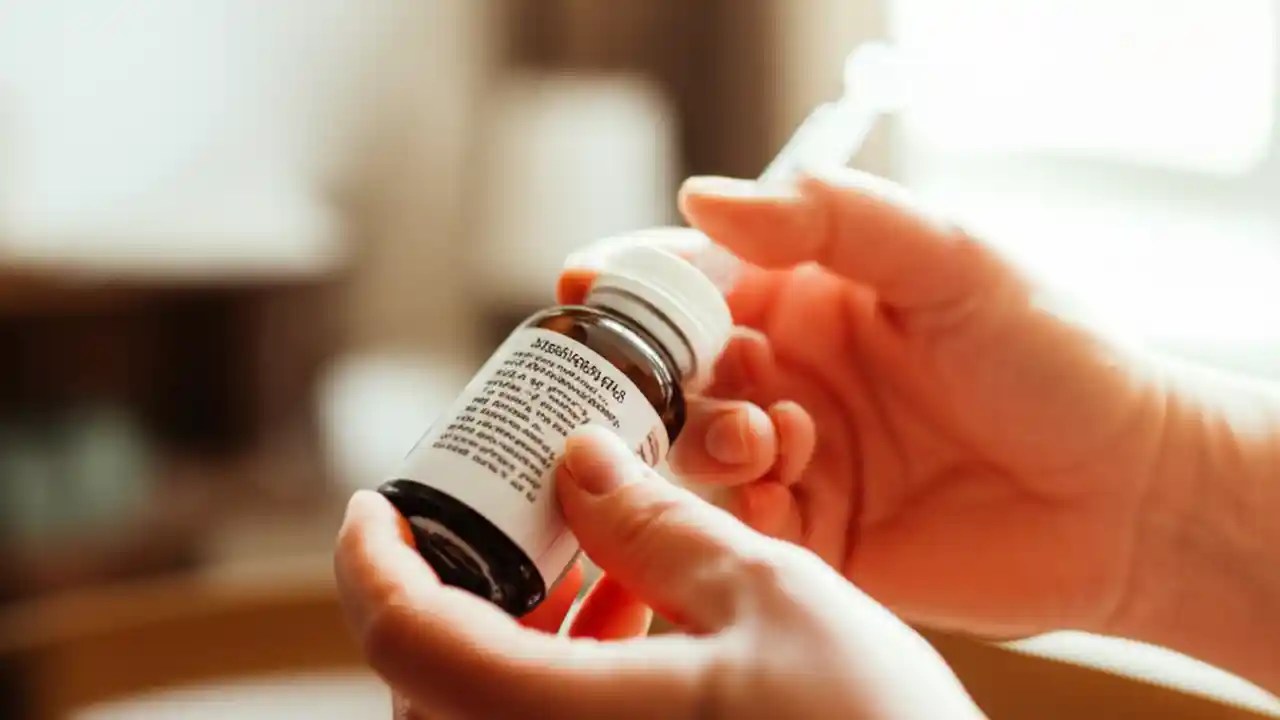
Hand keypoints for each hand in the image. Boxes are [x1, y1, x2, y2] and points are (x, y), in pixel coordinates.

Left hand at [335, 426, 981, 719]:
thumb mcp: (770, 593)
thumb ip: (655, 521)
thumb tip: (576, 459)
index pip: (405, 638)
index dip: (371, 560)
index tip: (376, 501)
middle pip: (435, 682)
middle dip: (454, 584)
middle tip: (504, 513)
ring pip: (494, 710)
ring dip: (516, 624)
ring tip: (587, 551)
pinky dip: (565, 671)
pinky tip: (634, 615)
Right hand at [564, 168, 1173, 642]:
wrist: (1129, 498)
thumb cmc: (1053, 360)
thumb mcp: (949, 260)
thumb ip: (830, 222)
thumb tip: (701, 198)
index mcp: (811, 296)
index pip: (693, 280)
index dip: (633, 282)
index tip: (585, 286)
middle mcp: (789, 374)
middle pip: (674, 370)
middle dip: (658, 376)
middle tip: (675, 385)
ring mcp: (796, 457)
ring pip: (694, 448)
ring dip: (707, 439)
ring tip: (763, 439)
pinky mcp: (812, 537)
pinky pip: (737, 524)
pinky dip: (738, 508)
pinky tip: (780, 493)